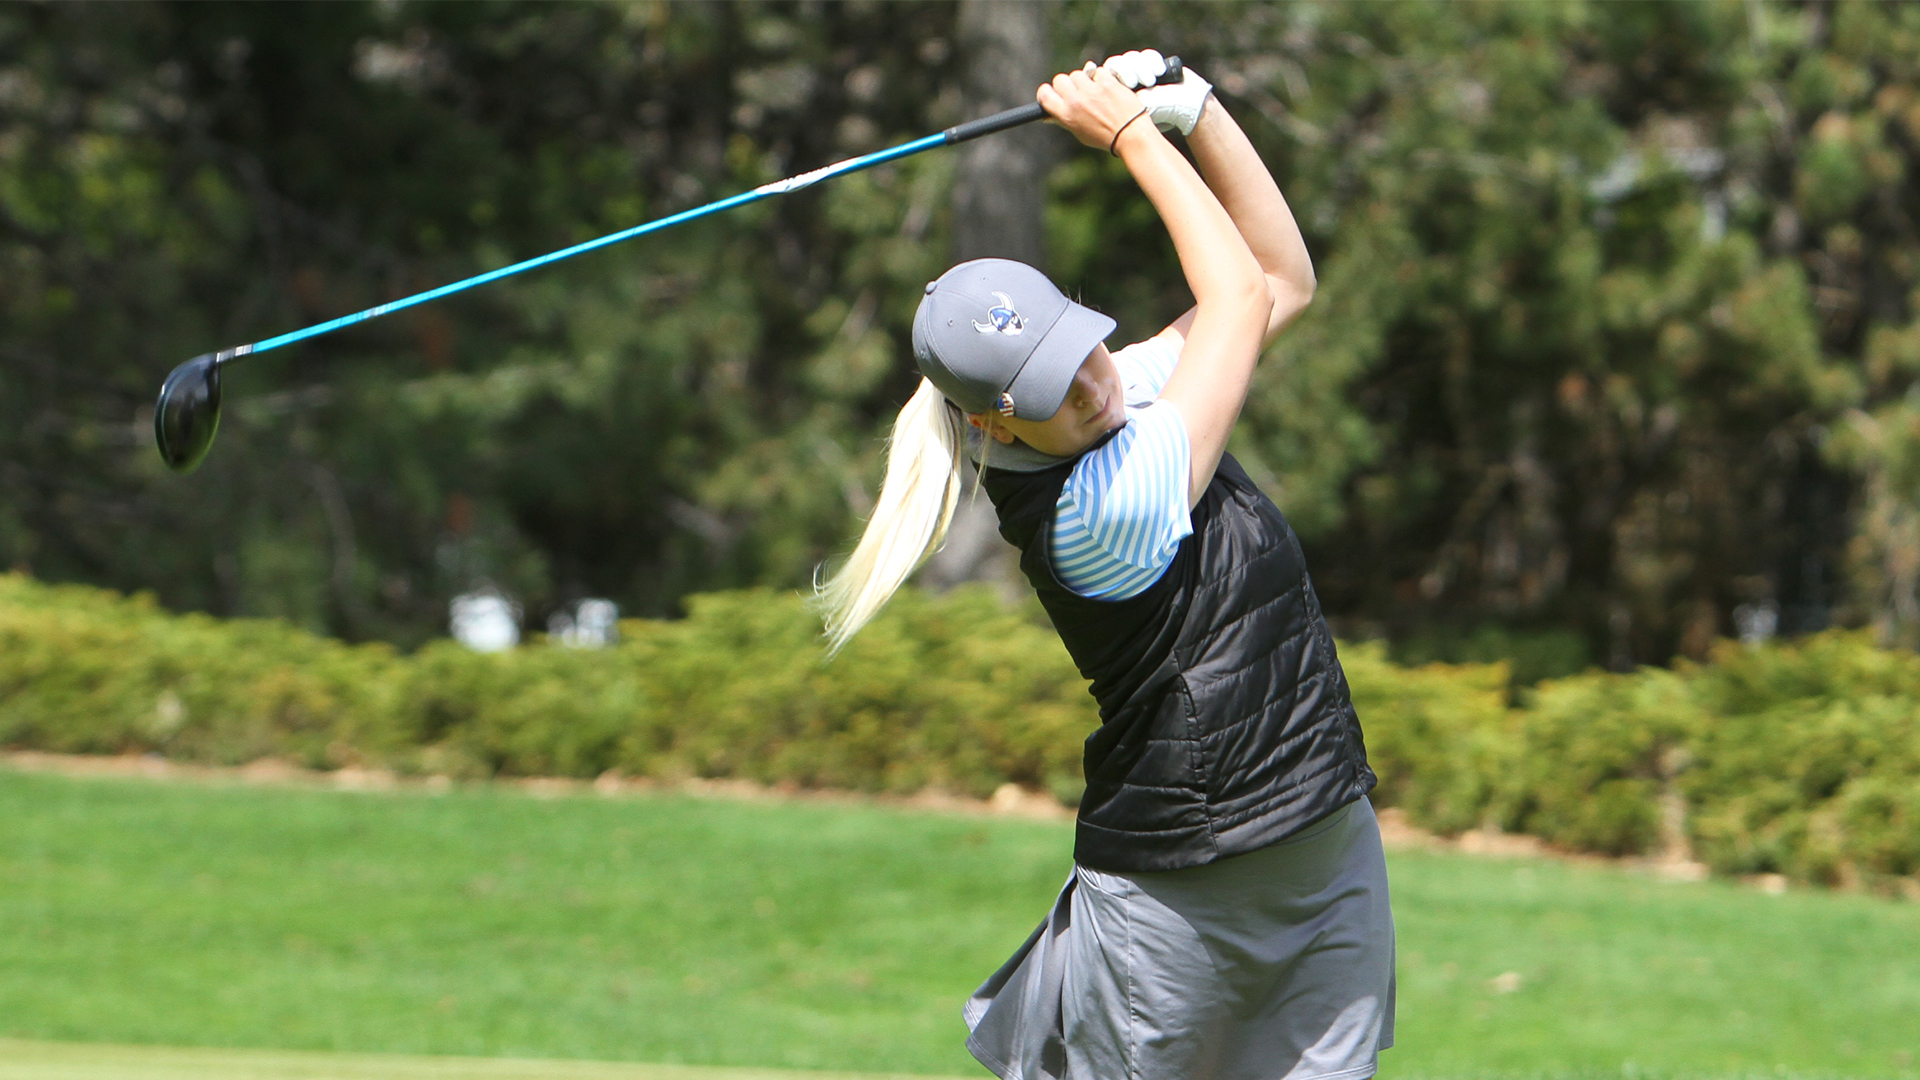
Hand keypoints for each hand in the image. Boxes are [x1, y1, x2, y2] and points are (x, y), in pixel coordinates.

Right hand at [1037, 62, 1152, 152]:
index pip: (1044, 94)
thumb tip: (1046, 115)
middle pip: (1060, 79)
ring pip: (1078, 73)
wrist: (1131, 135)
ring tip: (1095, 92)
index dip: (1047, 91)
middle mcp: (1076, 101)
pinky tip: (1107, 89)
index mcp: (1066, 116)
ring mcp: (1092, 91)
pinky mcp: (1107, 82)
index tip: (1054, 93)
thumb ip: (1063, 120)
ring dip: (1084, 80)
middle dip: (1068, 84)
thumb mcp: (1080, 133)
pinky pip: (1097, 71)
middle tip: (1078, 93)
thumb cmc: (1105, 137)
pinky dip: (1101, 78)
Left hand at [1100, 49, 1211, 135]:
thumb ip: (1120, 98)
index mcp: (1117, 93)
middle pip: (1116, 63)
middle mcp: (1126, 80)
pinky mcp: (1153, 63)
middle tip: (1136, 83)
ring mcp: (1140, 71)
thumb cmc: (1162, 113)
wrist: (1188, 106)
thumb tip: (1104, 91)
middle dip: (1126, 70)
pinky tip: (1160, 71)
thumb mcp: (1137, 109)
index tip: (1125, 84)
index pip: (1105, 76)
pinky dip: (1153, 61)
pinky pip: (1147, 55)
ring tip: (1151, 81)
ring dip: (1141, 67)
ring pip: (1131, 57)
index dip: (1112, 74)